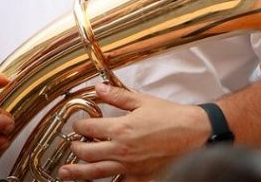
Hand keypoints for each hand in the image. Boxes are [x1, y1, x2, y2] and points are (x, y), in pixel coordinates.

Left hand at [58, 83, 210, 180]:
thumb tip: (99, 89)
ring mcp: (129, 166)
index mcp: (121, 129)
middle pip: (86, 153)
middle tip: (73, 145)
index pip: (88, 129)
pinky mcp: (140, 177)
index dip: (79, 126)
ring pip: (95, 173)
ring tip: (65, 172)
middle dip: (75, 148)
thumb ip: (118, 96)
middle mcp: (121, 150)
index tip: (79, 125)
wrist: (195, 134)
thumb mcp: (143, 101)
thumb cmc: (172, 117)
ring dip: (77, 172)